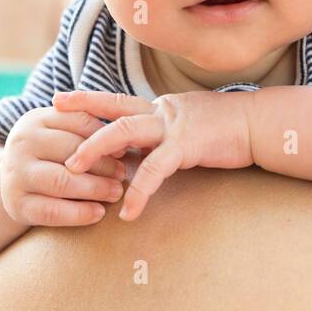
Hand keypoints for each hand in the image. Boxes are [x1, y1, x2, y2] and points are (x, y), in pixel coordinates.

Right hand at [0, 106, 128, 227]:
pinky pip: (51, 211)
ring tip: (116, 193)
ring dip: (95, 188)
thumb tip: (122, 145)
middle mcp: (21, 143)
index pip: (78, 121)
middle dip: (102, 164)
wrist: (13, 184)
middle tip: (123, 175)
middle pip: (70, 150)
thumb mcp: (61, 134)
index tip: (125, 149)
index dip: (105, 136)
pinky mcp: (16, 204)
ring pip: (62, 181)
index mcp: (35, 119)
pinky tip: (99, 213)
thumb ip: (87, 131)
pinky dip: (79, 213)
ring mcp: (15, 173)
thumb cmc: (50, 156)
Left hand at [55, 90, 252, 220]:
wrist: (258, 124)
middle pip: (114, 110)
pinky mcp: (187, 145)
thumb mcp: (187, 126)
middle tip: (52, 120)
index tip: (60, 99)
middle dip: (82, 116)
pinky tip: (128, 211)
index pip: (117, 101)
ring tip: (74, 169)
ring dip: (97, 149)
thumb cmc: (226, 128)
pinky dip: (139, 190)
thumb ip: (161, 135)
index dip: (88, 99)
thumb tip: (138, 150)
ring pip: (126, 131)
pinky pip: (155, 169)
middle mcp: (162, 111)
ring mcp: (174, 126)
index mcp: (161, 107)